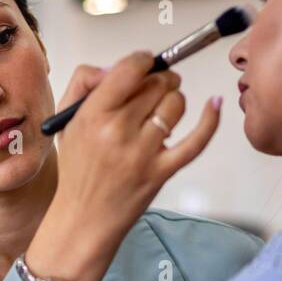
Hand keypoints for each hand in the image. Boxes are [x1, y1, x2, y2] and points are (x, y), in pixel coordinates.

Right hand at [27, 53, 221, 280]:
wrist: (83, 219)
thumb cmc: (77, 170)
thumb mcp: (66, 122)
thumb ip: (85, 83)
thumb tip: (117, 67)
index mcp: (92, 115)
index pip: (130, 69)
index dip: (143, 60)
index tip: (146, 64)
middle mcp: (118, 132)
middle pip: (157, 84)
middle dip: (160, 80)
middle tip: (156, 88)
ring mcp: (143, 153)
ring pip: (176, 104)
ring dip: (173, 100)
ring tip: (161, 112)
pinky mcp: (162, 172)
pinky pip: (196, 140)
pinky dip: (210, 119)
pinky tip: (215, 104)